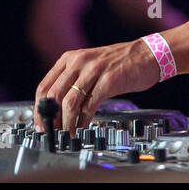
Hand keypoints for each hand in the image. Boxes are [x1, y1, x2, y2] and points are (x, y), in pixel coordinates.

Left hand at [33, 39, 161, 132]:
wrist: (149, 54)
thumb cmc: (121, 63)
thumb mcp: (90, 66)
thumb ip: (73, 82)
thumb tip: (57, 110)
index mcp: (71, 58)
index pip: (44, 86)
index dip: (39, 110)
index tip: (40, 125)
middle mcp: (79, 62)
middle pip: (53, 96)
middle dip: (49, 120)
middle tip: (51, 134)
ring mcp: (94, 70)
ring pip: (69, 103)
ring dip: (65, 124)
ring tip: (67, 135)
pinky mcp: (109, 80)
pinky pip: (89, 106)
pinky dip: (83, 121)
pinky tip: (83, 128)